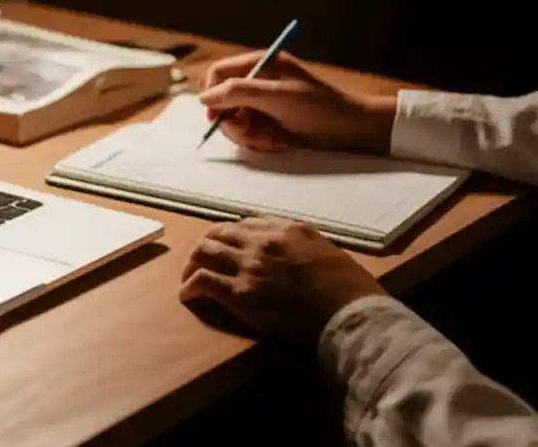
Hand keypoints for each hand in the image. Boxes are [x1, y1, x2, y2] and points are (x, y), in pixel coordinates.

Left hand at [179, 217, 385, 342]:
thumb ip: (303, 243)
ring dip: (192, 263)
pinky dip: (189, 287)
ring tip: (189, 275)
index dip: (231, 234)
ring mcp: (249, 265)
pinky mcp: (240, 293)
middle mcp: (263, 242)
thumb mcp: (327, 250)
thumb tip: (290, 246)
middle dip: (207, 245)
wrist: (349, 313)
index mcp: (286, 229)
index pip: (245, 224)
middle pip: (219, 233)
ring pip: (204, 252)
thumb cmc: (348, 288)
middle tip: (201, 258)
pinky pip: (202, 281)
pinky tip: (188, 295)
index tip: (227, 245)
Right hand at [199, 50, 396, 152]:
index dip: (213, 95)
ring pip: (235, 120)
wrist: (352, 128)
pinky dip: (260, 141)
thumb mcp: (276, 96)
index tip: (218, 117)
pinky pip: (250, 132)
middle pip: (223, 101)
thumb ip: (237, 92)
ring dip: (248, 135)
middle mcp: (259, 80)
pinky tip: (278, 143)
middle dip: (234, 122)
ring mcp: (264, 102)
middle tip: (251, 133)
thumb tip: (204, 97)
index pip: (218, 73)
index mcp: (260, 64)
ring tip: (270, 141)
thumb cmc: (319, 107)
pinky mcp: (271, 120)